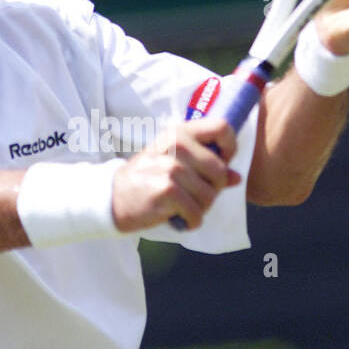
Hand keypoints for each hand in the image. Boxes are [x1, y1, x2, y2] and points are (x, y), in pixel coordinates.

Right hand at [111, 116, 240, 231]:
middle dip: (212, 189)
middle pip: (219, 170)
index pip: (222, 127)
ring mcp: (170, 167)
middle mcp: (176, 144)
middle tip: (194, 195)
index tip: (219, 164)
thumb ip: (207, 166)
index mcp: (180, 131)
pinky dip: (191, 221)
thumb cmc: (148, 178)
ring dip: (200, 208)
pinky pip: (196, 212)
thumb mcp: (174, 163)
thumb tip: (236, 178)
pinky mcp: (166, 190)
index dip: (229, 149)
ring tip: (183, 206)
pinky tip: (178, 218)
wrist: (112, 197)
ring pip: (209, 195)